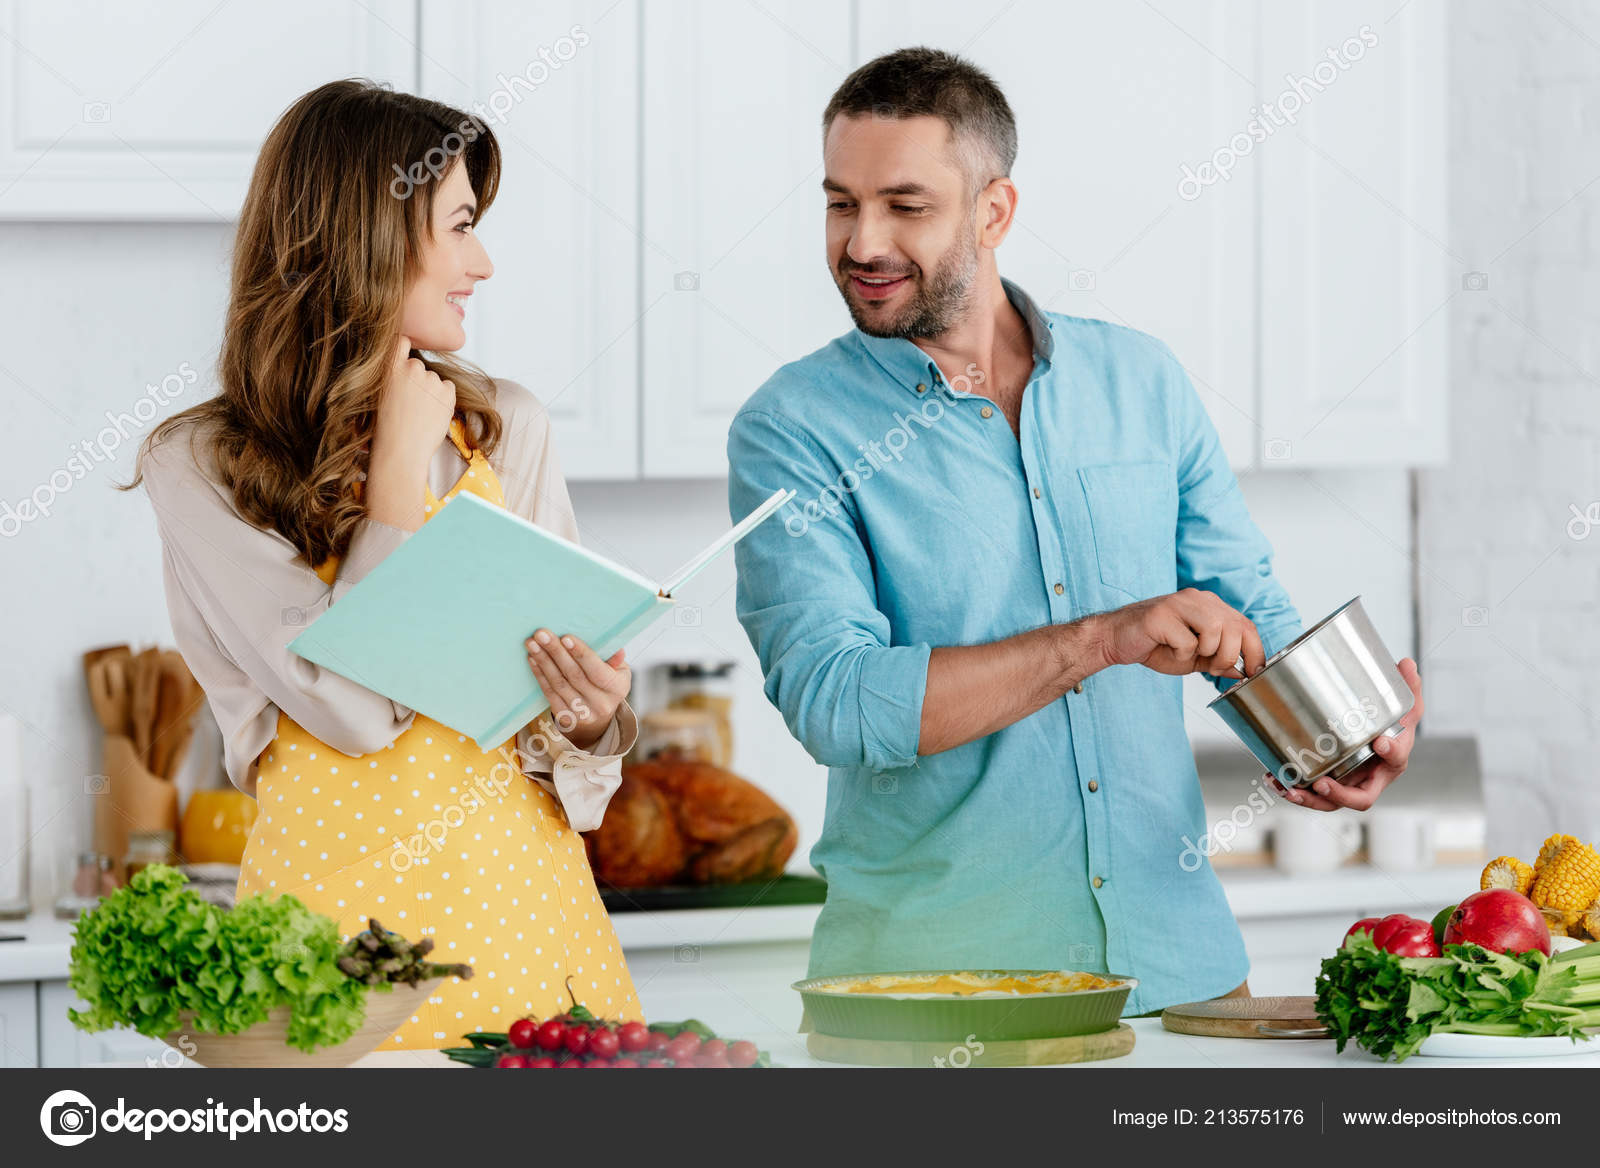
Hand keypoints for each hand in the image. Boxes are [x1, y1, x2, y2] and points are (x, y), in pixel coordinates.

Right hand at [370, 333, 456, 472]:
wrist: (401, 451)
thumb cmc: (384, 429)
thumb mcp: (376, 395)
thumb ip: (389, 376)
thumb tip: (399, 368)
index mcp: (390, 367)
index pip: (401, 340)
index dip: (404, 348)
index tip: (404, 357)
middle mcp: (412, 368)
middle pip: (418, 365)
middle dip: (416, 379)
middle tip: (410, 402)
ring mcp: (431, 378)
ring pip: (434, 379)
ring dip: (430, 391)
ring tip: (420, 413)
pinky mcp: (448, 391)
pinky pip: (448, 388)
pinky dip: (444, 398)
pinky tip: (431, 413)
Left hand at [525, 629, 629, 751]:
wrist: (599, 714)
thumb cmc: (608, 682)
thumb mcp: (619, 670)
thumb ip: (614, 659)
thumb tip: (616, 650)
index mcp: (617, 688)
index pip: (598, 671)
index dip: (581, 654)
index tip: (566, 637)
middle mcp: (601, 703)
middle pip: (574, 675)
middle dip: (556, 652)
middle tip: (541, 634)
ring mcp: (582, 713)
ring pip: (559, 683)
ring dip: (543, 661)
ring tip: (532, 643)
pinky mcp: (565, 716)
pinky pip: (549, 692)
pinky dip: (539, 674)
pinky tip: (532, 659)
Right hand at [1089, 588, 1264, 679]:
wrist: (1115, 640)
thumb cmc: (1154, 645)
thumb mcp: (1194, 657)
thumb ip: (1218, 661)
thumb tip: (1243, 671)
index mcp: (1209, 605)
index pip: (1245, 624)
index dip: (1255, 650)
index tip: (1254, 671)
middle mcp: (1197, 598)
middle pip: (1235, 626)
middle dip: (1229, 656)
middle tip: (1212, 667)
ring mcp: (1179, 603)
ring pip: (1216, 629)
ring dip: (1207, 652)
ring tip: (1189, 656)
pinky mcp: (1162, 614)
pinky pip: (1187, 641)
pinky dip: (1181, 654)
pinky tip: (1167, 649)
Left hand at [1271, 657, 1422, 811]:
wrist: (1377, 741)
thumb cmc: (1391, 729)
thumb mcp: (1403, 708)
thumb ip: (1407, 688)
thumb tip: (1406, 663)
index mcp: (1392, 761)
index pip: (1396, 760)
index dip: (1391, 753)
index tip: (1381, 742)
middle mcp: (1370, 778)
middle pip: (1359, 798)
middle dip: (1338, 794)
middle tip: (1322, 783)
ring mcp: (1348, 784)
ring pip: (1331, 802)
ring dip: (1309, 799)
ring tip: (1290, 789)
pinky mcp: (1328, 783)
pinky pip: (1311, 793)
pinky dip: (1293, 789)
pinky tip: (1275, 780)